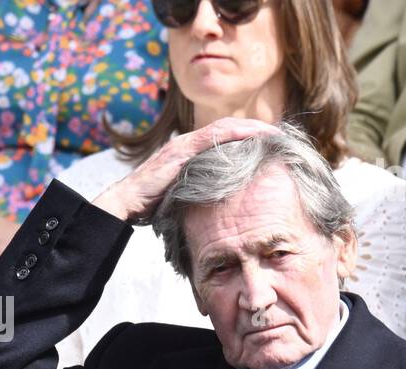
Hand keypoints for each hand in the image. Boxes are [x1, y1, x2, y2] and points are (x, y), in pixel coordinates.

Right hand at [91, 117, 280, 222]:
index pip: (223, 137)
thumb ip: (198, 192)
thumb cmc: (150, 205)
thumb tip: (219, 203)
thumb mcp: (181, 196)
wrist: (125, 204)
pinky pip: (214, 136)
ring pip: (225, 127)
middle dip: (255, 128)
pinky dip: (237, 133)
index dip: (247, 136)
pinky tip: (255, 135)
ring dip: (251, 128)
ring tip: (275, 133)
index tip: (269, 143)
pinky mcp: (181, 150)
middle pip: (228, 127)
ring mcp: (184, 144)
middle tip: (280, 134)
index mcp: (188, 153)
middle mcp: (187, 143)